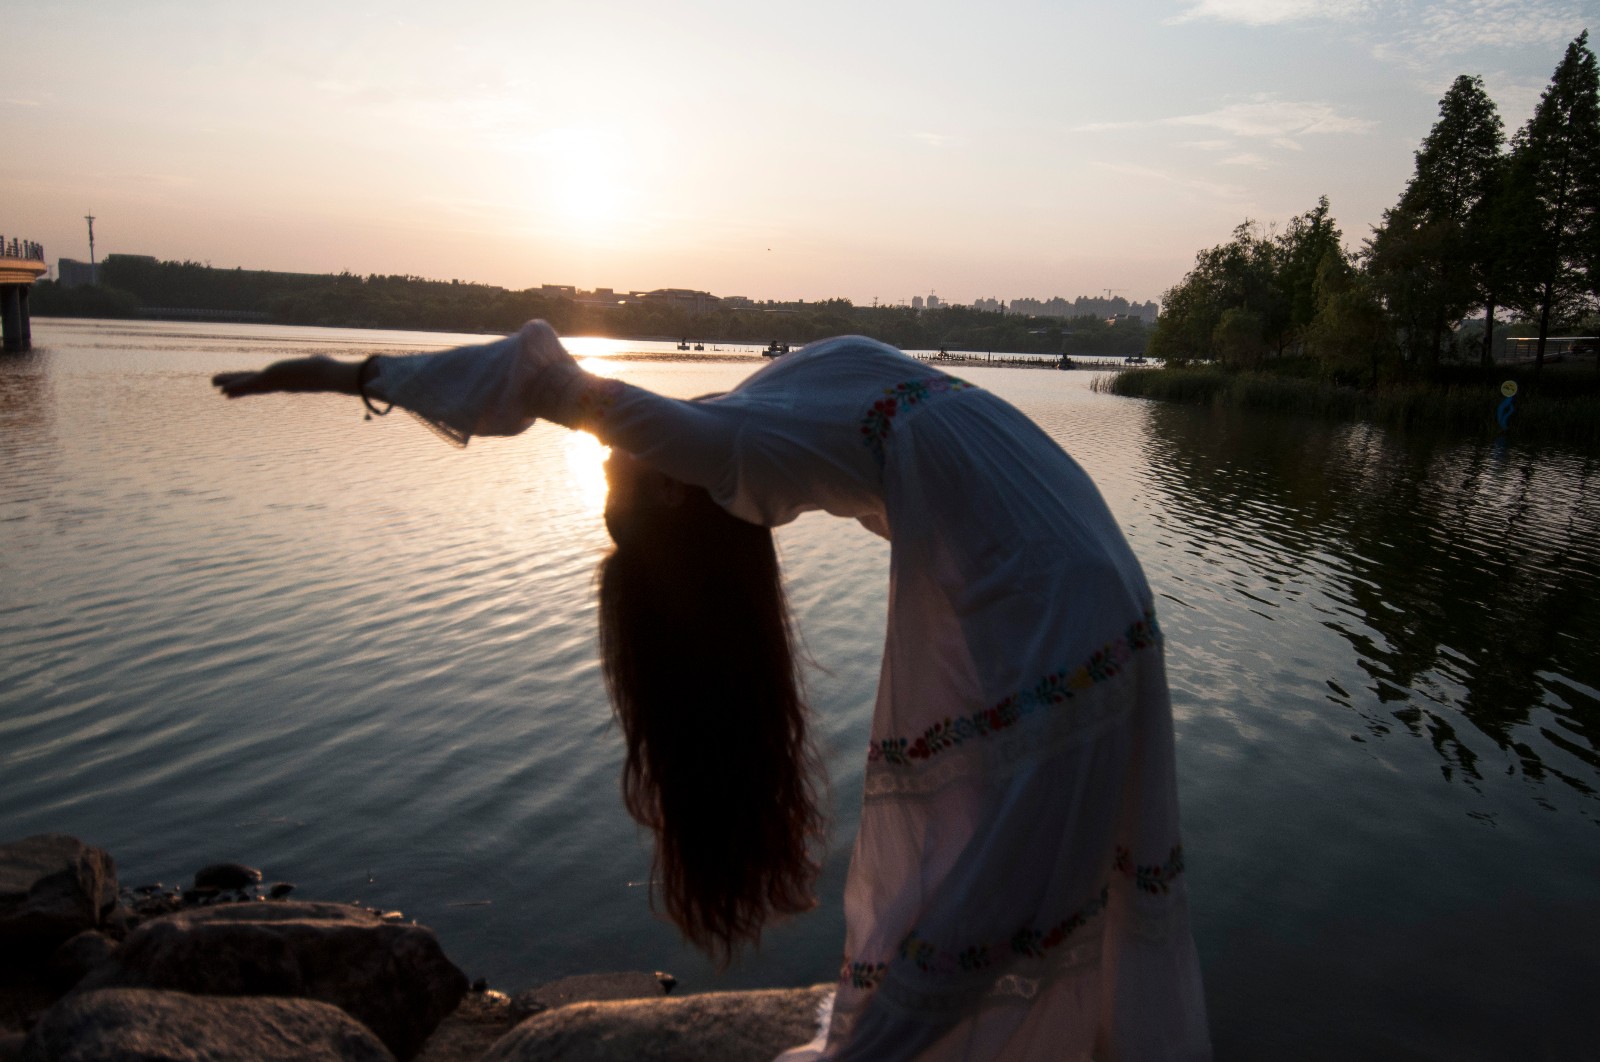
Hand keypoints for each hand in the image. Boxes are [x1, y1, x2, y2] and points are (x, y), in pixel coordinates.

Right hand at [212, 356, 360, 398]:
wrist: (330, 376)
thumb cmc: (331, 370)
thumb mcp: (319, 363)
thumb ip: (316, 361)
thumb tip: (320, 360)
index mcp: (287, 381)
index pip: (266, 384)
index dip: (253, 386)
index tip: (243, 390)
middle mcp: (278, 384)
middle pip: (254, 387)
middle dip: (238, 387)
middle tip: (224, 392)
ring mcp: (273, 383)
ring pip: (248, 385)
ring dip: (232, 386)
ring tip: (217, 389)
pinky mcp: (270, 379)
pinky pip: (248, 384)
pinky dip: (235, 386)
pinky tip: (222, 390)